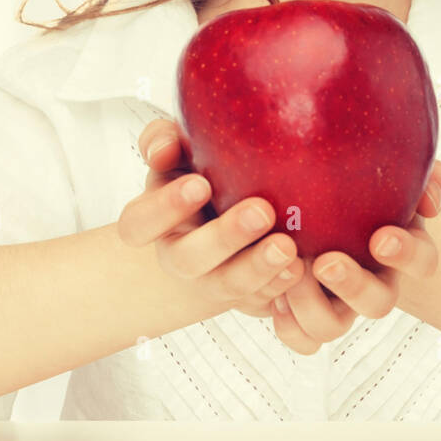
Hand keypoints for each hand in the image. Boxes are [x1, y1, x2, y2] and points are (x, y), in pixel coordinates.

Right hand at [119, 120, 306, 323]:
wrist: (222, 215)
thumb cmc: (197, 172)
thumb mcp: (176, 154)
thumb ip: (163, 140)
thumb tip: (163, 148)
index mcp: (151, 221)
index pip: (140, 222)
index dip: (164, 209)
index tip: (200, 184)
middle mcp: (178, 256)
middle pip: (188, 259)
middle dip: (224, 237)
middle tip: (261, 211)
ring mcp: (211, 281)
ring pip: (228, 284)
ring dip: (257, 267)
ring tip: (287, 246)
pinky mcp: (246, 296)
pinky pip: (261, 299)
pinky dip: (280, 284)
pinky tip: (300, 267)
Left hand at [270, 160, 440, 354]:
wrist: (326, 205)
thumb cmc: (367, 186)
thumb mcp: (398, 173)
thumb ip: (427, 178)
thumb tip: (430, 199)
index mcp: (402, 251)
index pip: (422, 262)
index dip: (406, 254)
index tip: (381, 237)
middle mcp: (374, 282)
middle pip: (378, 304)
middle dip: (353, 285)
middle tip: (326, 262)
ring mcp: (340, 303)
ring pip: (333, 327)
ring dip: (311, 306)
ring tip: (290, 273)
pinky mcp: (308, 314)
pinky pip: (302, 339)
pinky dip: (289, 326)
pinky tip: (275, 298)